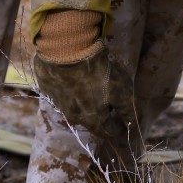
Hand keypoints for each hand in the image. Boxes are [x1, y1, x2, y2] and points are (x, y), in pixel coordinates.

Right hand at [31, 10, 135, 166]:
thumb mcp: (122, 91)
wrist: (65, 51)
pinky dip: (69, 87)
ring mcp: (58, 101)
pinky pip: (61, 91)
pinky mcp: (48, 86)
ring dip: (84, 100)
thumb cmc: (98, 73)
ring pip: (75, 106)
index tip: (125, 123)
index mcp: (93, 120)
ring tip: (91, 89)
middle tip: (110, 105)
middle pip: (91, 120)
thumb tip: (134, 124)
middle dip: (102, 115)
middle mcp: (74, 115)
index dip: (119, 127)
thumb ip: (129, 110)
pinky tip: (74, 76)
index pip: (109, 131)